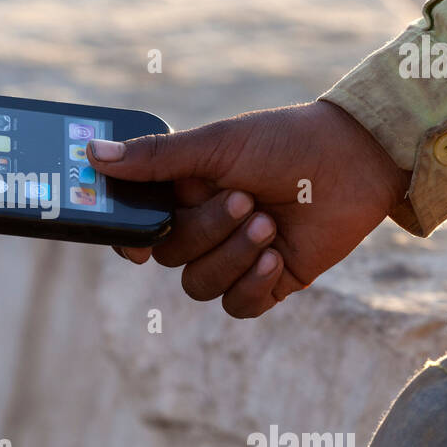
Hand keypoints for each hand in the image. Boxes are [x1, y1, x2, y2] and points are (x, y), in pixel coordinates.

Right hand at [87, 101, 408, 317]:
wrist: (355, 161)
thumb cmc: (284, 141)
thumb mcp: (216, 146)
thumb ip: (155, 159)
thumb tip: (92, 154)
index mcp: (183, 192)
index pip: (138, 226)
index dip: (131, 240)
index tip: (139, 243)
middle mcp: (204, 226)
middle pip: (171, 256)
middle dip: (207, 232)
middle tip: (247, 200)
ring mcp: (235, 256)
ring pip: (199, 285)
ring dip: (232, 257)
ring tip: (268, 224)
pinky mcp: (269, 281)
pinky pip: (237, 305)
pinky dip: (252, 285)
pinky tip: (277, 257)